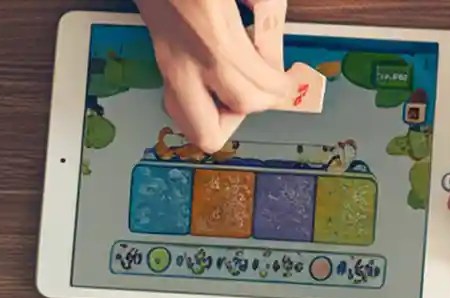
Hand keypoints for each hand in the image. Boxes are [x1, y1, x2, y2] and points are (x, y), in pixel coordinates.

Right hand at [138, 0, 291, 152]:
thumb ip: (269, 18)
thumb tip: (275, 55)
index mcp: (211, 34)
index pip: (251, 95)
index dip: (278, 93)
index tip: (289, 83)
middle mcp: (183, 58)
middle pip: (216, 126)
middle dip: (250, 110)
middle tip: (267, 87)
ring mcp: (165, 61)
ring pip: (189, 124)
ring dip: (220, 117)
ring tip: (241, 88)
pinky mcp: (160, 57)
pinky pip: (178, 101)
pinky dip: (203, 102)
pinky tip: (220, 76)